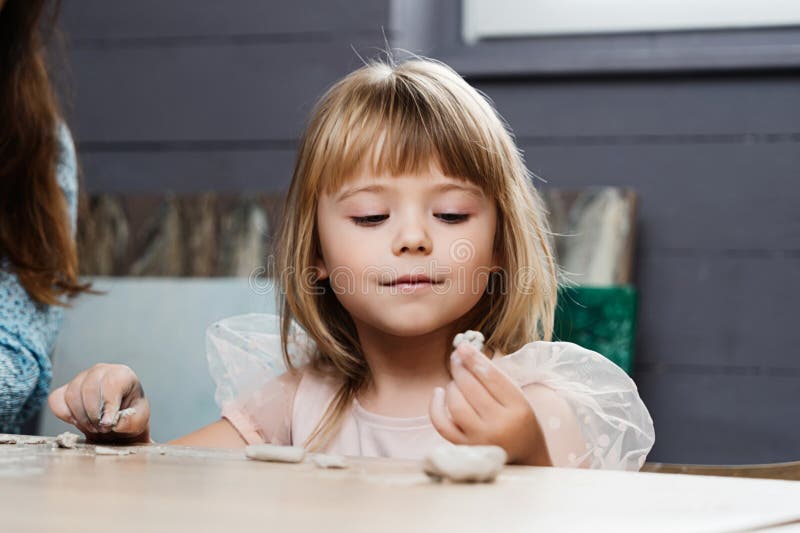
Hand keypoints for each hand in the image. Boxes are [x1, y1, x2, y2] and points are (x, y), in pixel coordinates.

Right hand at [48, 364, 150, 443]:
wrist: (118, 422)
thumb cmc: (131, 416)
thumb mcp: (139, 421)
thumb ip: (129, 421)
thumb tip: (113, 421)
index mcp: (122, 374)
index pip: (110, 384)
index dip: (107, 405)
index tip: (108, 423)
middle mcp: (101, 371)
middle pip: (88, 389)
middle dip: (93, 414)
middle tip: (101, 429)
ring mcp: (81, 378)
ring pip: (71, 395)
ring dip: (81, 417)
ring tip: (94, 427)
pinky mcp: (66, 388)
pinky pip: (56, 400)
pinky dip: (65, 414)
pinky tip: (78, 421)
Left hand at [429, 342, 551, 465]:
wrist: (524, 459)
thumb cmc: (519, 422)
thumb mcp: (518, 399)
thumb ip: (495, 379)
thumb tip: (465, 353)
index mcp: (518, 409)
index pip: (492, 377)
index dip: (474, 359)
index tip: (463, 346)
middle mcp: (499, 425)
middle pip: (471, 388)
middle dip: (460, 368)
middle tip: (456, 358)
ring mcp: (480, 439)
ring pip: (455, 404)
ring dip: (452, 386)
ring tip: (456, 381)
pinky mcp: (464, 448)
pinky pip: (442, 424)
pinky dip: (435, 406)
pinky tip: (438, 393)